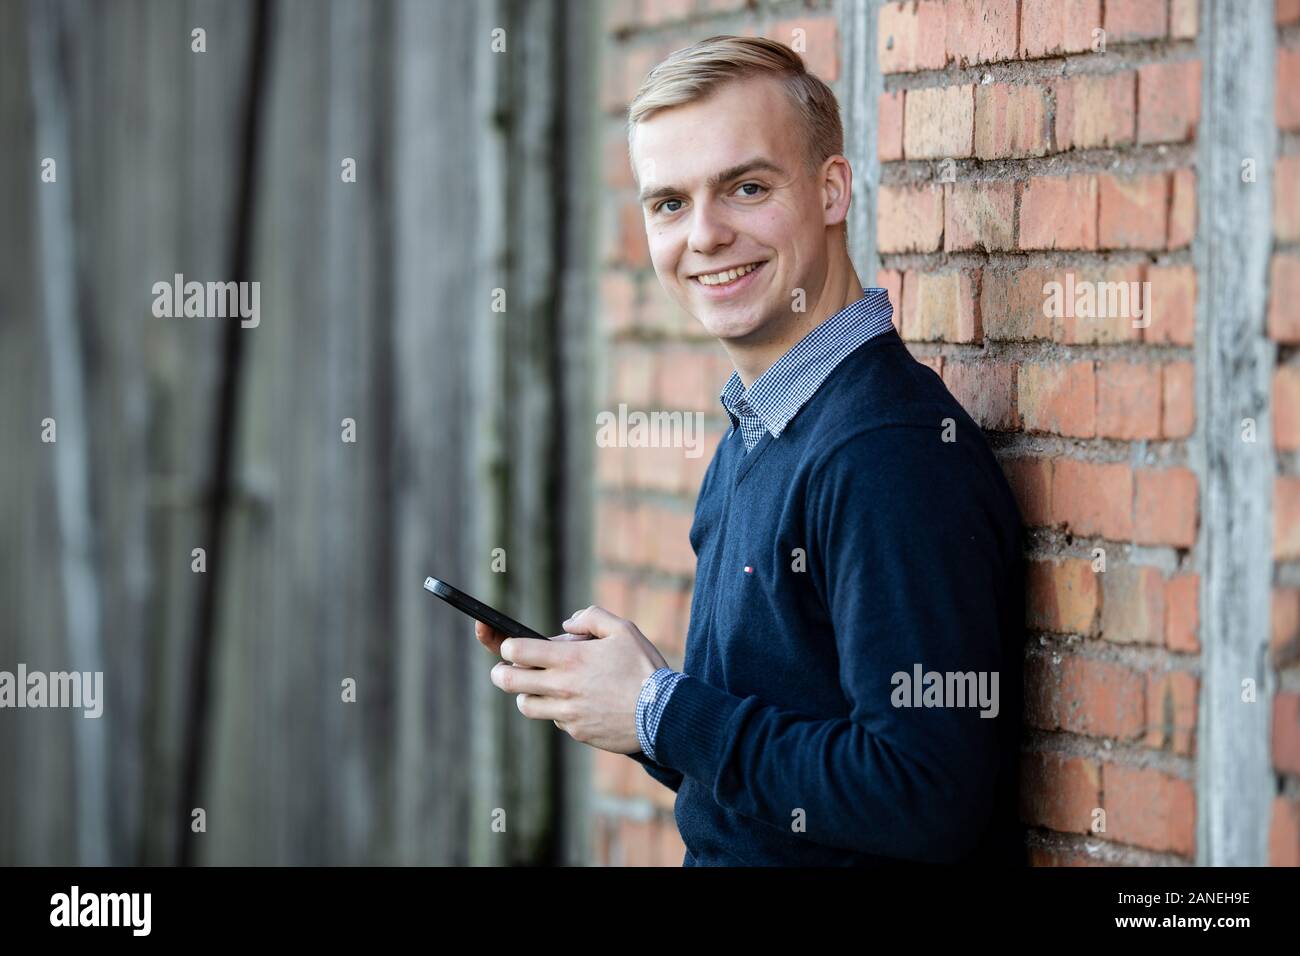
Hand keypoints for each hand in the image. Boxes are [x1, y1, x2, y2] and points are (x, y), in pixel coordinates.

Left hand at [481, 606, 669, 753]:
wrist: (665, 713)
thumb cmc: (644, 668)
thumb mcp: (623, 629)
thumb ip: (591, 617)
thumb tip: (567, 623)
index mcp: (570, 658)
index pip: (517, 650)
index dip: (506, 645)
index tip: (510, 645)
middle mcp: (562, 687)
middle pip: (509, 681)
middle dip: (500, 672)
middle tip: (503, 669)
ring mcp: (568, 713)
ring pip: (526, 705)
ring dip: (527, 694)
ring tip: (540, 686)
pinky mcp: (577, 732)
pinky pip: (555, 720)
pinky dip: (557, 711)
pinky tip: (576, 702)